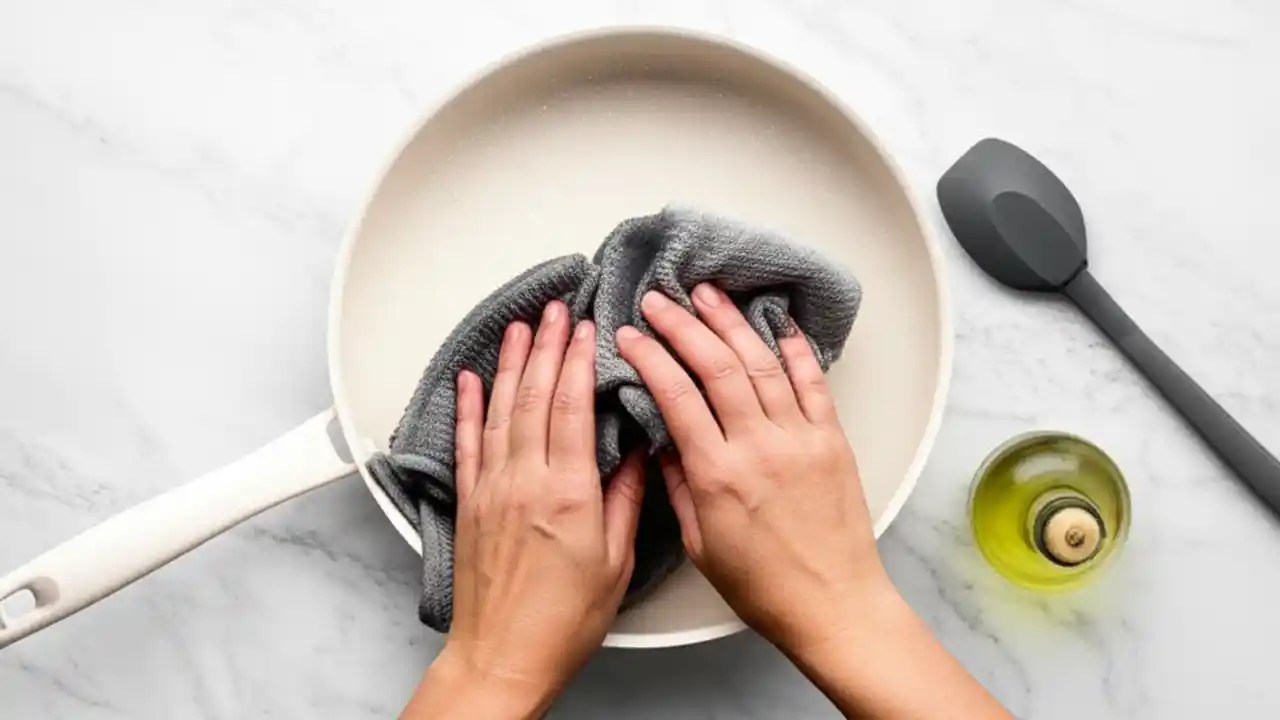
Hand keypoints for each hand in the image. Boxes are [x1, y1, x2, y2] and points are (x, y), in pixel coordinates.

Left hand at [404, 300, 644, 718]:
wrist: (503, 656)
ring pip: (500, 410)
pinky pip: (466, 443)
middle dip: (545, 346)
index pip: (572, 406)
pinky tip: (472, 379)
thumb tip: (637, 450)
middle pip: (535, 396)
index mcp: (567, 493)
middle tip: (554, 310)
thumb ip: (625, 499)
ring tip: (519, 328)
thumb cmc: (563, 620)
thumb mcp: (616, 561)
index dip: (578, 360)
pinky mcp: (470, 504)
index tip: (587, 328)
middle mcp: (524, 482)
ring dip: (510, 364)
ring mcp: (492, 489)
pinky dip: (468, 407)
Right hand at [617, 285, 1009, 718]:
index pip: (677, 396)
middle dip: (683, 325)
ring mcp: (801, 438)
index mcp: (720, 475)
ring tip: (708, 294)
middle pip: (717, 366)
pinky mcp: (833, 440)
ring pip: (762, 363)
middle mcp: (761, 447)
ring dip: (732, 323)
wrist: (834, 604)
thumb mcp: (700, 543)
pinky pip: (812, 382)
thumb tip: (662, 437)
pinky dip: (795, 349)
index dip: (650, 357)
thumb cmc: (763, 586)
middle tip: (659, 300)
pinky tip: (777, 324)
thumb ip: (679, 484)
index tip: (630, 335)